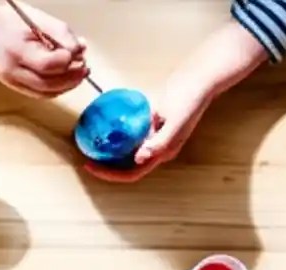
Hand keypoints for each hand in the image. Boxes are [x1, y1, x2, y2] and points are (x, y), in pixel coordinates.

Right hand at [0, 0, 87, 97]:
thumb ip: (62, 35)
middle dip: (71, 78)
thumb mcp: (40, 20)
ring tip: (79, 74)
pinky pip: (40, 94)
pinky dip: (57, 89)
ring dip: (66, 86)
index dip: (66, 61)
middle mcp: (12, 72)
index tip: (77, 52)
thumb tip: (79, 51)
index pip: (46, 64)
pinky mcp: (15, 87)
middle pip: (47, 84)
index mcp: (16, 51)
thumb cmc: (12, 22)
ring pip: (45, 93)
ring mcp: (12, 82)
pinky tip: (66, 80)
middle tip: (85, 68)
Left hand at [84, 72, 215, 182]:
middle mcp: (158, 149)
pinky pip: (129, 137)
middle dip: (106, 166)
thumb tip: (139, 159)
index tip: (91, 166)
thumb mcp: (176, 121)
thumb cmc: (190, 99)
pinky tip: (104, 130)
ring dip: (109, 153)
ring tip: (91, 147)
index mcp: (164, 152)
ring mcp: (154, 138)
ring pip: (126, 153)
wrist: (198, 79)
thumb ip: (160, 142)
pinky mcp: (151, 126)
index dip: (110, 174)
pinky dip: (115, 137)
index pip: (133, 173)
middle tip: (86, 158)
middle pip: (127, 166)